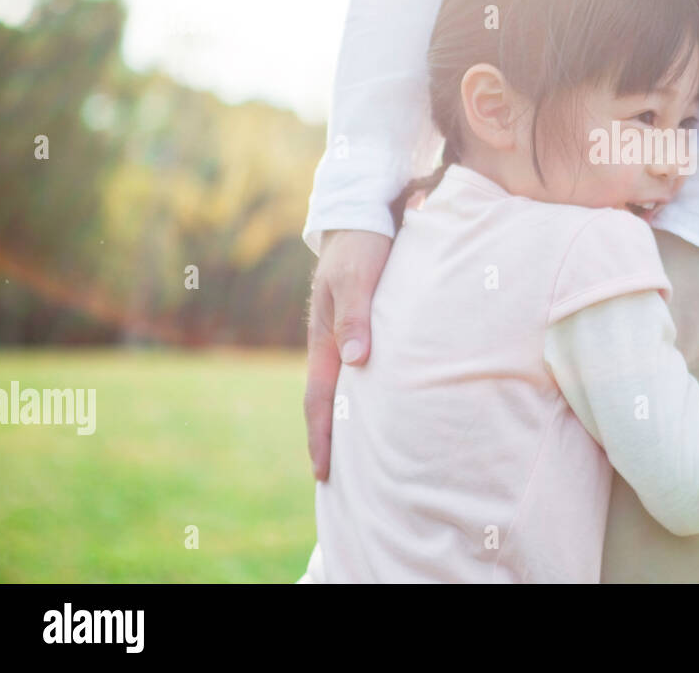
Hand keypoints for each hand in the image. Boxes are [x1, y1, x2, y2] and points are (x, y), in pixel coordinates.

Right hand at [305, 229, 391, 479]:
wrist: (363, 215)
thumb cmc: (363, 246)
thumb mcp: (359, 278)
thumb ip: (357, 317)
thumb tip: (356, 362)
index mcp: (326, 339)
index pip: (319, 400)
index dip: (321, 437)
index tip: (323, 473)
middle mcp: (334, 344)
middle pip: (328, 403)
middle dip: (331, 441)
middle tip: (338, 483)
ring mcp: (347, 337)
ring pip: (345, 390)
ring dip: (349, 423)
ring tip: (361, 458)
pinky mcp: (364, 327)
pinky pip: (361, 372)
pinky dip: (364, 398)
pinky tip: (380, 410)